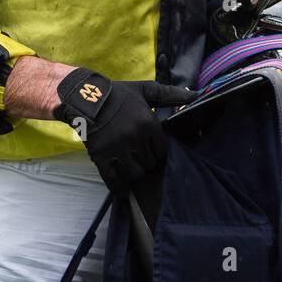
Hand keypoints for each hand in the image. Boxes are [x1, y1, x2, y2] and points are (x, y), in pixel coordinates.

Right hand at [52, 68, 193, 192]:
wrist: (85, 96)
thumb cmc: (118, 94)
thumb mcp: (145, 90)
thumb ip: (170, 95)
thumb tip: (196, 95)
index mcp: (148, 124)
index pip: (162, 150)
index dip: (157, 150)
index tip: (151, 147)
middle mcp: (135, 139)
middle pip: (149, 163)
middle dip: (146, 160)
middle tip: (139, 155)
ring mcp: (117, 150)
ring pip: (134, 173)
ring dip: (133, 172)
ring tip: (130, 165)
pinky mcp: (101, 158)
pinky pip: (113, 180)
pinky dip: (119, 187)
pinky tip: (122, 191)